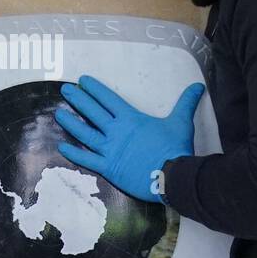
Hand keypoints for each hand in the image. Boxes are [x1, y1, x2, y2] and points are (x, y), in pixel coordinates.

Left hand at [55, 74, 204, 202]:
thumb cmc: (175, 148)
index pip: (108, 99)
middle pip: (92, 112)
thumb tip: (198, 86)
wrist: (172, 176)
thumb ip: (186, 102)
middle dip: (78, 100)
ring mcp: (110, 150)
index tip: (83, 81)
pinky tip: (61, 146)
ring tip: (58, 114)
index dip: (94, 89)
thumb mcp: (181, 121)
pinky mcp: (108, 168)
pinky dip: (73, 153)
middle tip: (66, 91)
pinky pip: (87, 159)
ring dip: (70, 123)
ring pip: (85, 134)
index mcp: (131, 118)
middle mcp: (116, 132)